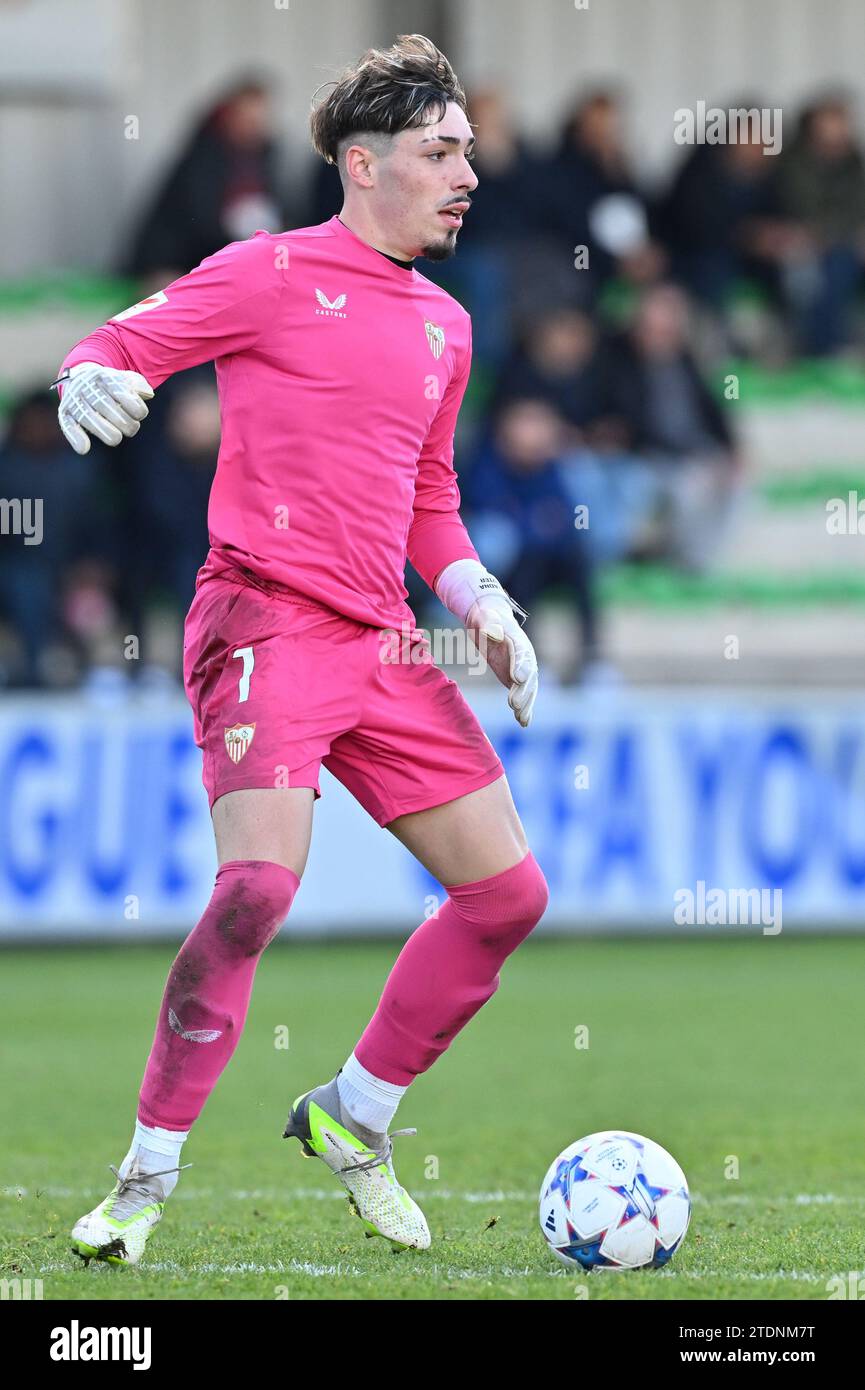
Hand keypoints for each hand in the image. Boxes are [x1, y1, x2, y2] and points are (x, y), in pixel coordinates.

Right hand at [57, 362, 153, 454]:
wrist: (82, 379)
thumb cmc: (112, 386)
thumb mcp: (127, 380)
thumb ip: (139, 385)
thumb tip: (147, 394)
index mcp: (104, 376)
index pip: (122, 393)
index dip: (136, 409)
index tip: (139, 414)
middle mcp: (86, 385)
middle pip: (109, 410)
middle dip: (127, 424)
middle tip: (131, 427)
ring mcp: (74, 399)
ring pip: (91, 420)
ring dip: (110, 434)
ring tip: (116, 436)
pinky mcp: (65, 412)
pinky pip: (68, 425)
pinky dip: (76, 437)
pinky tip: (84, 448)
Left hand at [466, 595, 538, 727]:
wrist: (489, 621)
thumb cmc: (486, 617)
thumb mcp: (484, 617)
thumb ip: (489, 624)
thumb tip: (492, 632)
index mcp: (518, 641)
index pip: (523, 654)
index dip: (521, 666)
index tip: (518, 678)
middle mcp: (525, 657)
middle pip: (528, 676)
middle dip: (523, 691)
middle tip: (514, 704)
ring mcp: (522, 670)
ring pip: (527, 689)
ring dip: (525, 704)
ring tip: (521, 719)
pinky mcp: (516, 679)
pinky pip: (522, 695)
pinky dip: (524, 709)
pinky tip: (523, 723)